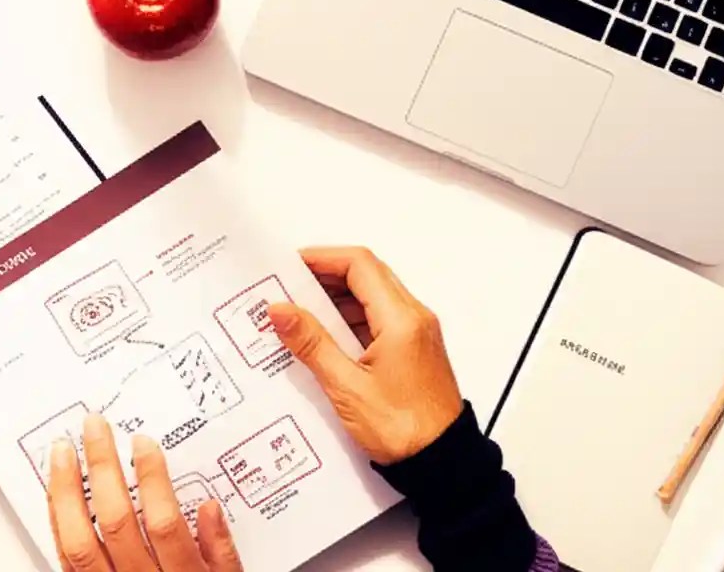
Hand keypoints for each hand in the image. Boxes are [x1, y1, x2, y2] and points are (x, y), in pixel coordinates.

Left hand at [48, 414, 242, 571]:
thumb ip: (223, 554)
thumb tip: (210, 509)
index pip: (164, 523)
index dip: (152, 480)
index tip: (143, 444)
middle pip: (116, 523)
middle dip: (103, 469)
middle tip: (95, 429)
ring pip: (79, 543)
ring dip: (67, 491)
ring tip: (63, 453)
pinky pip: (63, 560)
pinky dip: (56, 522)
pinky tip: (56, 494)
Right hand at [268, 247, 463, 464]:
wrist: (443, 464)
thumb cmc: (403, 429)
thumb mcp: (347, 387)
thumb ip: (312, 343)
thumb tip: (280, 310)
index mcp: (401, 319)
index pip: (359, 265)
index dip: (322, 258)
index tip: (290, 266)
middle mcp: (414, 318)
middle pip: (367, 276)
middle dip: (325, 277)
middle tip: (288, 288)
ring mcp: (416, 333)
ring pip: (373, 297)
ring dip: (337, 300)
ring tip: (298, 315)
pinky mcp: (413, 350)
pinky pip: (379, 320)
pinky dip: (350, 320)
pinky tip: (324, 339)